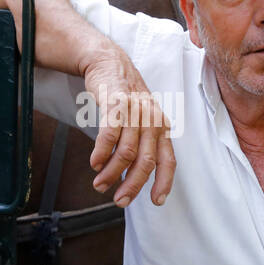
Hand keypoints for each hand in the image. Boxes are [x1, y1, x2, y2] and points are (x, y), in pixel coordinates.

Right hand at [81, 48, 175, 207]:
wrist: (109, 63)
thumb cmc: (125, 96)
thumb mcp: (142, 119)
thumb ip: (143, 144)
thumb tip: (134, 177)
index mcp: (161, 126)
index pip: (168, 160)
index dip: (164, 183)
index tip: (156, 201)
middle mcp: (151, 120)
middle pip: (146, 162)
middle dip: (132, 186)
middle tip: (119, 201)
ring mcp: (134, 112)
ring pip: (126, 153)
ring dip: (112, 174)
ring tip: (100, 184)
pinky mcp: (115, 105)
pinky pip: (109, 136)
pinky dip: (101, 154)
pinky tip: (95, 164)